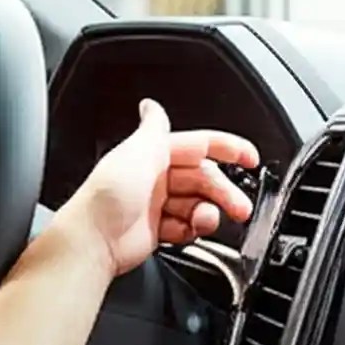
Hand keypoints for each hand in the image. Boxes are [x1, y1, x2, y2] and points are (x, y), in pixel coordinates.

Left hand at [59, 98, 259, 275]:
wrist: (94, 239)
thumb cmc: (109, 194)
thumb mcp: (137, 150)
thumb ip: (153, 128)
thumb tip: (151, 105)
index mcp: (154, 154)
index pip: (200, 145)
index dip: (228, 149)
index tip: (251, 158)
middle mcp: (156, 178)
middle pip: (204, 178)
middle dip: (224, 191)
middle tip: (239, 205)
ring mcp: (157, 205)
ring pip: (198, 204)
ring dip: (208, 213)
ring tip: (207, 221)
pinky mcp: (157, 231)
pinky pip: (187, 227)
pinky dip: (193, 230)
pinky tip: (191, 231)